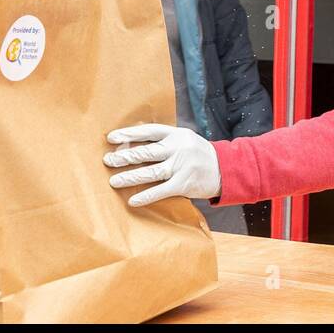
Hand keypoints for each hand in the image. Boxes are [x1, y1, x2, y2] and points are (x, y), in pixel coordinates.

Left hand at [104, 123, 221, 207]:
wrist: (226, 168)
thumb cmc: (199, 154)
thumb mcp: (185, 139)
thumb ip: (165, 141)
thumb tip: (134, 144)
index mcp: (176, 134)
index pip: (149, 131)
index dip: (129, 134)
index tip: (111, 138)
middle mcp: (178, 148)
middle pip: (146, 151)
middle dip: (125, 156)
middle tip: (107, 160)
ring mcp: (181, 166)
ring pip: (151, 171)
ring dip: (130, 177)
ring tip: (114, 181)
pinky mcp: (184, 183)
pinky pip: (161, 190)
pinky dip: (146, 196)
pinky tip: (132, 200)